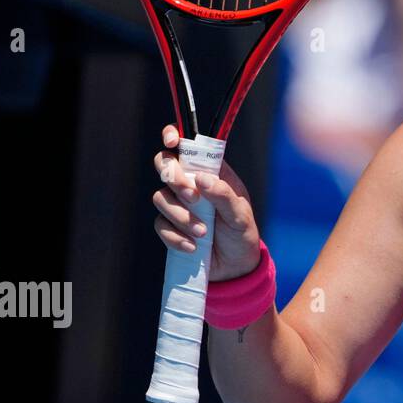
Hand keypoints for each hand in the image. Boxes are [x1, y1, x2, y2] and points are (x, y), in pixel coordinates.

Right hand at [152, 124, 262, 281]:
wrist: (235, 267)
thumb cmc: (242, 233)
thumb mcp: (240, 215)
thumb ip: (223, 195)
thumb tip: (202, 178)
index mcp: (211, 172)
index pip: (187, 145)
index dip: (174, 136)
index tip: (172, 142)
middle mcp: (191, 184)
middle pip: (165, 165)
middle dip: (173, 179)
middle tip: (193, 197)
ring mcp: (178, 204)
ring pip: (160, 197)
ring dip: (180, 215)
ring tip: (202, 232)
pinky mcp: (170, 226)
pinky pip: (160, 225)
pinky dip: (175, 236)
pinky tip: (193, 246)